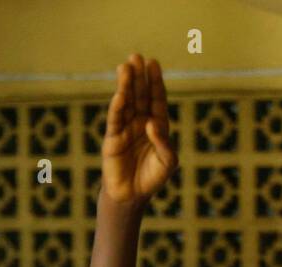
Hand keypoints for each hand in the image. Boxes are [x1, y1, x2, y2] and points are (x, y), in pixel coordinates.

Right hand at [102, 54, 176, 202]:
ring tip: (125, 67)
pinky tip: (120, 95)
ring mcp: (125, 129)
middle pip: (140, 96)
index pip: (156, 100)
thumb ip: (164, 144)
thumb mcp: (168, 162)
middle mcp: (141, 124)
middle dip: (139, 77)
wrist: (132, 195)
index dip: (155, 82)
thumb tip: (152, 124)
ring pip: (126, 103)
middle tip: (136, 56)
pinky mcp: (113, 138)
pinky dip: (117, 107)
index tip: (153, 63)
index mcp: (157, 127)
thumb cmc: (152, 178)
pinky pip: (115, 120)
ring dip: (126, 86)